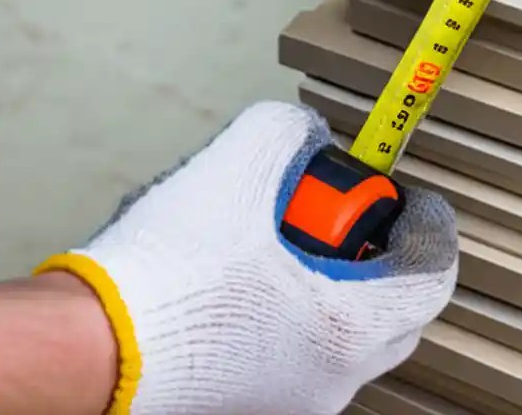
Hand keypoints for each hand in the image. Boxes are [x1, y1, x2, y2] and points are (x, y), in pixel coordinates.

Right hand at [35, 100, 457, 414]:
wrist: (88, 349)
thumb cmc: (165, 276)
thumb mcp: (235, 167)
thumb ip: (287, 133)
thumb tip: (307, 135)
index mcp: (349, 328)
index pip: (433, 275)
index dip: (429, 224)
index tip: (408, 195)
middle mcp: (334, 377)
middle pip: (397, 311)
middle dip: (385, 255)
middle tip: (351, 215)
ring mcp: (296, 400)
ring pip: (350, 336)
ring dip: (341, 286)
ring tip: (295, 242)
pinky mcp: (257, 406)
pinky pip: (306, 355)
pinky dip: (302, 315)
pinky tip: (256, 281)